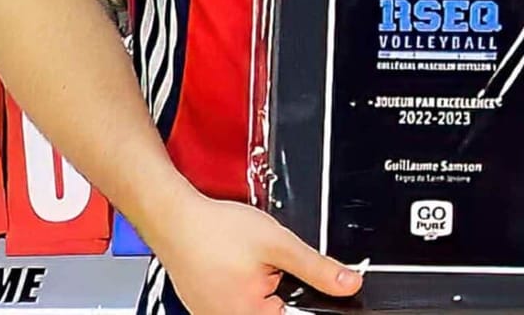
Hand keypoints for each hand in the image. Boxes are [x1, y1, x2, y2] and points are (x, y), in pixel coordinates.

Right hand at [148, 195, 359, 314]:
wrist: (174, 218)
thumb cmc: (215, 230)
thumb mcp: (278, 244)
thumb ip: (317, 268)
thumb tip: (349, 284)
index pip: (298, 314)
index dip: (305, 294)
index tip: (288, 273)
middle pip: (277, 308)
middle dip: (281, 286)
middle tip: (264, 262)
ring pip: (257, 303)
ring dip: (261, 284)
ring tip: (245, 261)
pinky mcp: (205, 308)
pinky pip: (237, 300)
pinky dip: (243, 283)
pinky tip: (233, 264)